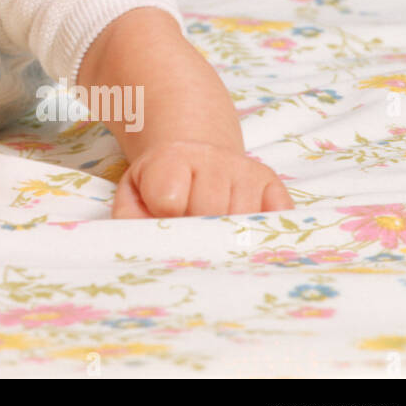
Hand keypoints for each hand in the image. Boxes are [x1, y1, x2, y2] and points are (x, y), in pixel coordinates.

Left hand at [111, 141, 293, 217]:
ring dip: (226, 234)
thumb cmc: (158, 189)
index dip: (164, 219)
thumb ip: (129, 222)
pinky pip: (276, 220)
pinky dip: (260, 234)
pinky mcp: (271, 182)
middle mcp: (210, 156)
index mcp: (170, 157)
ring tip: (210, 223)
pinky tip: (241, 230)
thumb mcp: (132, 198)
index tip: (161, 217)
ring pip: (241, 221)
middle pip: (208, 213)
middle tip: (188, 223)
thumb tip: (143, 249)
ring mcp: (244, 168)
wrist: (190, 161)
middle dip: (195, 229)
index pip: (169, 201)